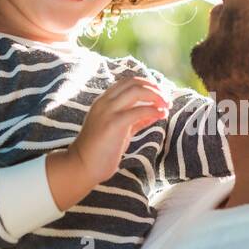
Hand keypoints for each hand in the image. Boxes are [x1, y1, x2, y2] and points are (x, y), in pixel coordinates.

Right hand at [47, 76, 168, 208]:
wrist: (82, 166)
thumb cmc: (100, 151)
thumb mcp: (120, 130)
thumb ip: (135, 120)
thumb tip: (156, 112)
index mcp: (104, 101)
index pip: (128, 82)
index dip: (147, 84)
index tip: (160, 95)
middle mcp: (105, 102)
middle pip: (134, 82)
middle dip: (154, 87)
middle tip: (167, 99)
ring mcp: (108, 111)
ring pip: (137, 91)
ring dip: (156, 96)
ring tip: (166, 106)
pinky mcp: (113, 124)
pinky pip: (139, 111)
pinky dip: (153, 111)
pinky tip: (160, 116)